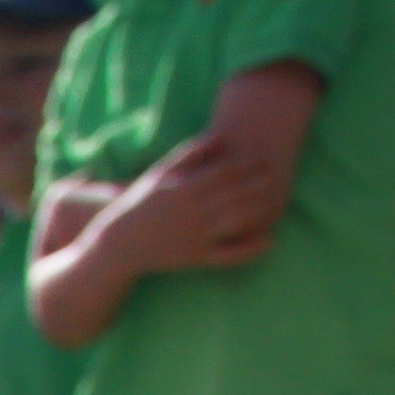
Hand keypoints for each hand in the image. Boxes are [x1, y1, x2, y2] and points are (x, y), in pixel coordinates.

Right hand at [108, 131, 283, 273]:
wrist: (120, 245)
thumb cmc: (140, 204)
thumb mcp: (160, 174)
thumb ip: (190, 154)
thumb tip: (220, 136)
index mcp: (186, 189)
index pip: (226, 172)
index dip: (248, 165)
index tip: (262, 160)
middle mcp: (194, 213)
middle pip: (237, 194)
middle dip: (259, 185)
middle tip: (274, 178)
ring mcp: (197, 237)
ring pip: (238, 221)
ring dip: (260, 211)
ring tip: (273, 202)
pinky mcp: (197, 258)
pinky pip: (229, 255)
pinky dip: (250, 249)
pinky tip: (268, 240)